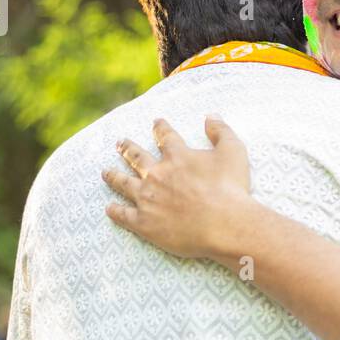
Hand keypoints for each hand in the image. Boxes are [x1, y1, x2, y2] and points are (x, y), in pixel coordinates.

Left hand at [104, 115, 251, 258]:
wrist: (223, 224)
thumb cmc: (230, 188)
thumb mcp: (233, 152)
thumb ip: (221, 131)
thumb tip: (211, 116)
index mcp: (177, 157)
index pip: (165, 137)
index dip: (160, 128)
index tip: (155, 122)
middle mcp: (157, 174)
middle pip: (136, 157)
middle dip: (127, 148)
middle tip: (119, 143)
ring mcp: (148, 198)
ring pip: (124, 183)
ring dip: (113, 176)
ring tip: (105, 172)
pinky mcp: (144, 222)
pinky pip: (124, 215)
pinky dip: (115, 211)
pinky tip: (109, 208)